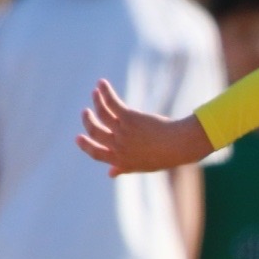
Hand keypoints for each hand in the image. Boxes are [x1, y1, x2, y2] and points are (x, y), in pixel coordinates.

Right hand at [76, 80, 212, 175]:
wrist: (180, 146)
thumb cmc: (165, 156)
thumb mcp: (142, 165)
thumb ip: (124, 168)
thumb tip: (110, 174)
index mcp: (121, 160)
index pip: (97, 154)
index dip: (86, 146)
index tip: (78, 137)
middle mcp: (119, 146)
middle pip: (96, 132)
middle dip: (88, 121)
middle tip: (86, 112)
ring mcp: (122, 132)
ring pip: (102, 114)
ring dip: (97, 102)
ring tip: (95, 93)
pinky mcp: (129, 118)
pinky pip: (112, 102)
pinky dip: (105, 92)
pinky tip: (102, 83)